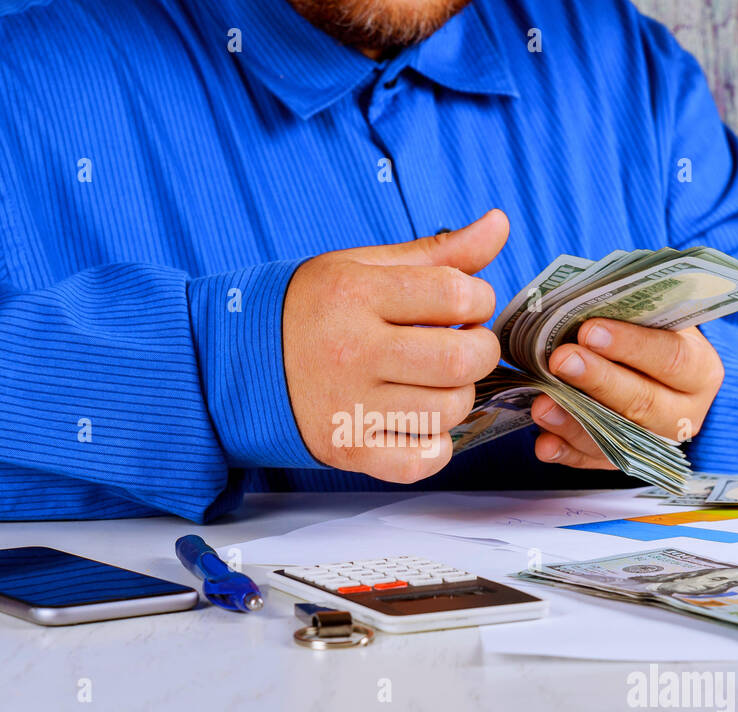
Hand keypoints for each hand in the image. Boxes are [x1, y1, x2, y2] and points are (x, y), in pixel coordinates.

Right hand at [284, 210, 506, 482]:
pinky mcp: (348, 449)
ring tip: (435, 381)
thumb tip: (500, 225)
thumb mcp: (363, 267)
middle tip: (464, 347)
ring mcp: (349, 405)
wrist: (238, 362)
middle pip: (461, 360)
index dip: (478, 300)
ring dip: (458, 396)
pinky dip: (435, 445)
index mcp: (356, 294)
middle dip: (480, 351)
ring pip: (448, 410)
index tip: (464, 306)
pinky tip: (421, 422)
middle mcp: (353, 350)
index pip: (456, 294)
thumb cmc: (312, 311)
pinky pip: (421, 460)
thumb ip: (436, 253)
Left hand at [531, 318, 723, 468]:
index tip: (589, 330)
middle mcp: (683, 413)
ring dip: (575, 422)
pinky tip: (544, 443)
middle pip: (643, 403)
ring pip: (617, 439)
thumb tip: (582, 310)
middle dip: (598, 381)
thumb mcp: (652, 320)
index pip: (672, 358)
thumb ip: (628, 317)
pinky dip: (565, 453)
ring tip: (543, 403)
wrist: (646, 369)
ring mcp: (654, 443)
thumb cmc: (646, 335)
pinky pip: (592, 461)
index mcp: (700, 371)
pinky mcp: (622, 460)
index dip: (631, 346)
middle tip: (561, 360)